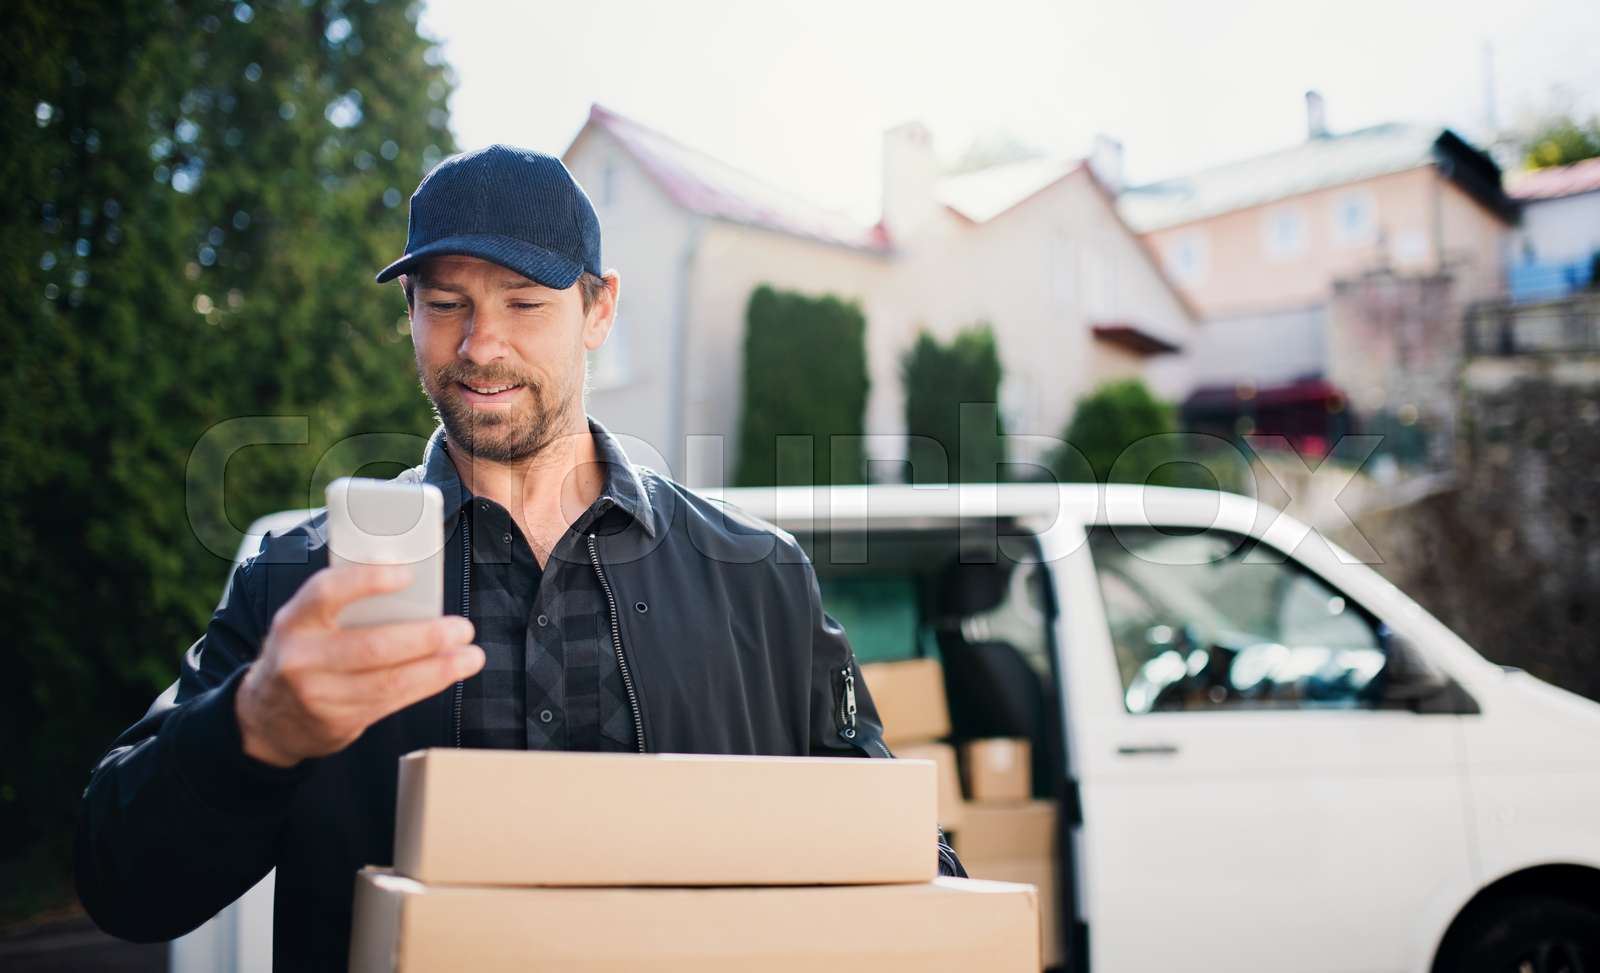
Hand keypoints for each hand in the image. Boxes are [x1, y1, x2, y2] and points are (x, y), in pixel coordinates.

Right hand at [235, 561, 483, 767]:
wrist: (267, 718)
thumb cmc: (303, 654)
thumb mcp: (308, 624)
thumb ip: (346, 606)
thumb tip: (412, 587)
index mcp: (294, 621)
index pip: (328, 592)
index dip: (368, 581)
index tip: (408, 575)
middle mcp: (300, 659)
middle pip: (373, 646)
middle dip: (426, 637)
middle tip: (462, 628)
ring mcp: (318, 696)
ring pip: (389, 681)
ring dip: (438, 668)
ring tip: (470, 656)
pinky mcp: (336, 723)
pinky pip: (390, 703)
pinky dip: (425, 686)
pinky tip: (448, 674)